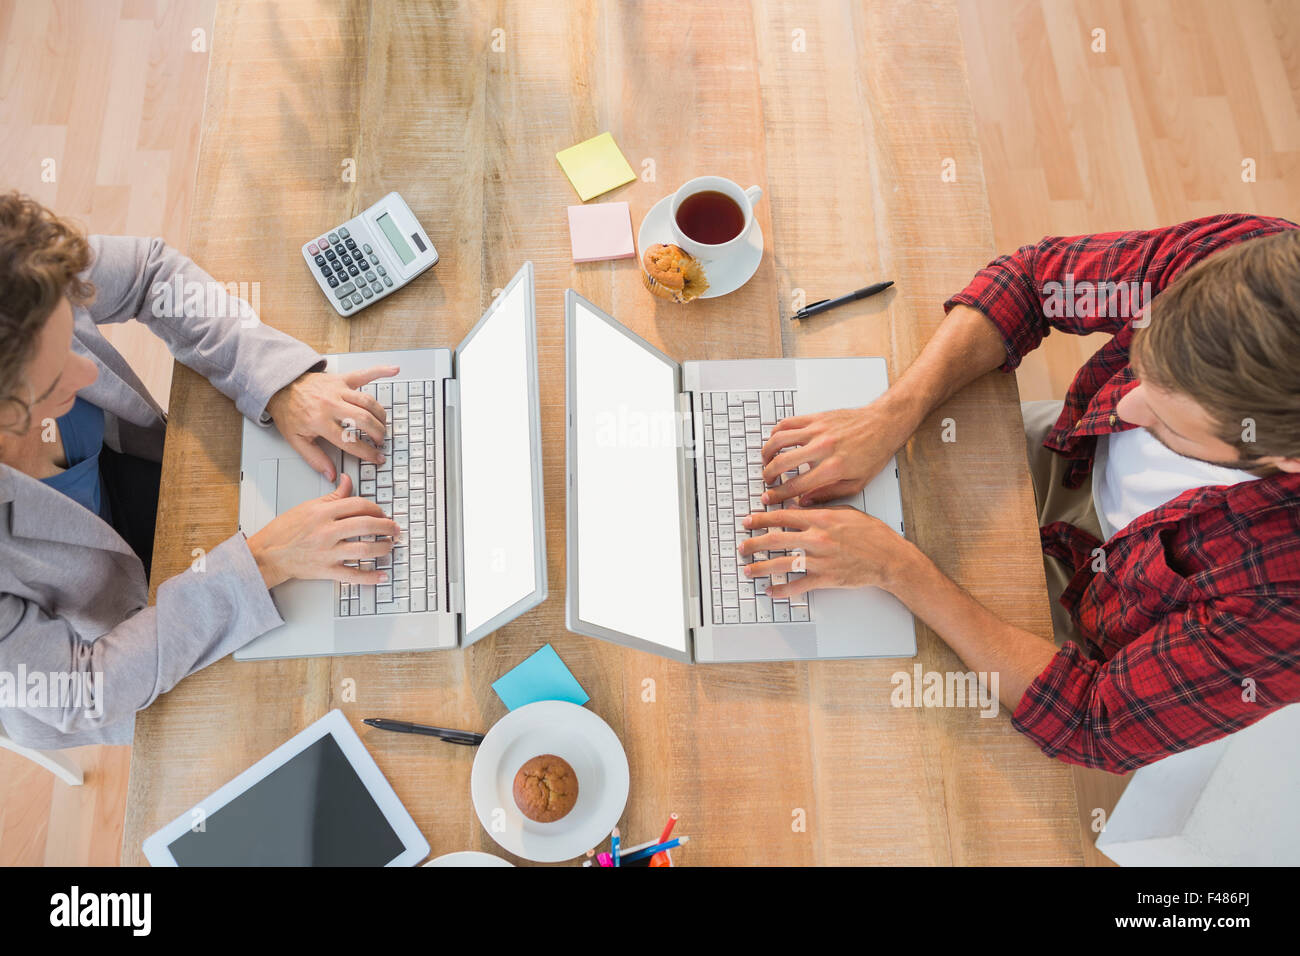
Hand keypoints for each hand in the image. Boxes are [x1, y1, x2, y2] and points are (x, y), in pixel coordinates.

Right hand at [246, 473, 399, 588]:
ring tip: (390, 546)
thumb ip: (332, 496)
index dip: (375, 508)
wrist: (267, 554)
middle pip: (366, 525)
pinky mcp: (326, 570)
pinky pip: (352, 575)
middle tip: (395, 528)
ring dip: (382, 547)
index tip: (382, 513)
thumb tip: (347, 481)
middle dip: (386, 526)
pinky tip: (381, 575)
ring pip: (364, 549)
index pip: (358, 505)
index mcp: (323, 513)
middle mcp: (327, 531)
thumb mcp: (308, 506)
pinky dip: (369, 576)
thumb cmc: (284, 531)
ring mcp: (328, 552)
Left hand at [265, 366, 399, 478]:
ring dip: (380, 415)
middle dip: (378, 434)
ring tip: (382, 425)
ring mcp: (338, 390)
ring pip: (368, 401)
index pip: (350, 441)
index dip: (367, 452)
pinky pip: (364, 374)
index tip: (377, 458)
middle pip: (364, 420)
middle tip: (380, 442)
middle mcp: (331, 404)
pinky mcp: (341, 379)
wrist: (280, 387)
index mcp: (319, 421)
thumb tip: (331, 474)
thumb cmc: (289, 413)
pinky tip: (394, 370)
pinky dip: (380, 371)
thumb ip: (315, 459)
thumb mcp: (296, 440)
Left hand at [736, 505, 914, 599]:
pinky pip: (798, 586)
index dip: (761, 519)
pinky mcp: (826, 578)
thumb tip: (799, 507)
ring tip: (748, 569)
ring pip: (782, 564)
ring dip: (761, 567)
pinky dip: (782, 590)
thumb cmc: (872, 534)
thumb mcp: (846, 512)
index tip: (748, 521)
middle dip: (754, 543)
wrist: (889, 558)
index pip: (783, 516)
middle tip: (743, 545)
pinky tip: (771, 591)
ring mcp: (820, 560)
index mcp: (821, 519)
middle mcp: (817, 538)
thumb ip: (821, 509)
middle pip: (776, 540)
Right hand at [759, 403, 912, 506]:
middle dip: (768, 475)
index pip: (795, 485)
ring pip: (779, 440)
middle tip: (767, 480)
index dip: (778, 494)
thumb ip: (828, 494)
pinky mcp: (816, 418)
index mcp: (833, 468)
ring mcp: (818, 430)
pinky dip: (776, 433)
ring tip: (767, 461)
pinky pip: (787, 423)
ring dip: (767, 453)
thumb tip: (804, 502)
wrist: (883, 425)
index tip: (769, 498)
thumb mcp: (856, 484)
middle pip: (782, 463)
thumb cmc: (873, 453)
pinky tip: (775, 441)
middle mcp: (823, 448)